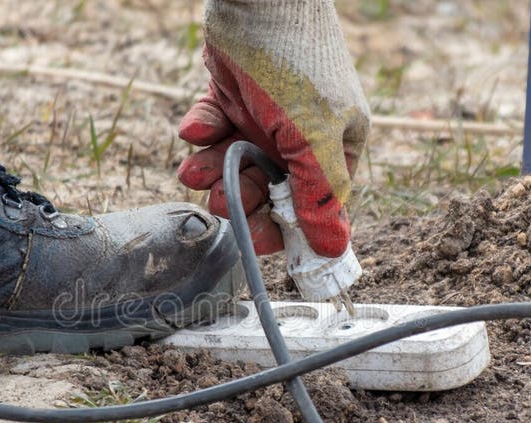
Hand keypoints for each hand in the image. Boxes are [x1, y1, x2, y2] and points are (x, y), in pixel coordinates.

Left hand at [177, 0, 369, 256]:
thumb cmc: (294, 65)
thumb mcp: (312, 136)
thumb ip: (320, 194)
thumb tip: (333, 249)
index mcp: (336, 144)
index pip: (313, 204)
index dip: (283, 226)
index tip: (252, 239)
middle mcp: (304, 134)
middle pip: (270, 187)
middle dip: (240, 196)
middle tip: (217, 201)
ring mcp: (268, 114)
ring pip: (237, 160)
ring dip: (213, 168)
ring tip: (193, 168)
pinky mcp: (235, 95)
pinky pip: (216, 128)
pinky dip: (203, 132)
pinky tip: (195, 128)